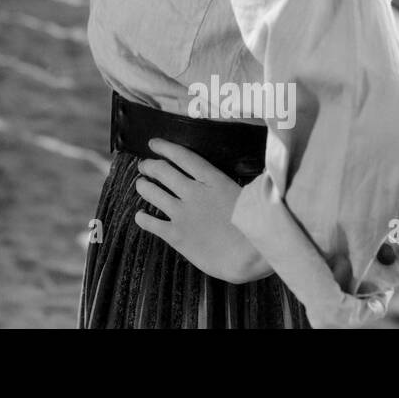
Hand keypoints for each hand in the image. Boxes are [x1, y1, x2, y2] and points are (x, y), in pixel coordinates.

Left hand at [133, 137, 271, 284]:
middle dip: (149, 166)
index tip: (153, 144)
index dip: (164, 147)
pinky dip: (142, 218)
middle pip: (162, 171)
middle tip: (143, 165)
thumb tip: (252, 169)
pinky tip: (141, 216)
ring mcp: (182, 213)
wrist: (253, 254)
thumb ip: (237, 181)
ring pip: (152, 192)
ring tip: (140, 185)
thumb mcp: (250, 193)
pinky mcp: (176, 235)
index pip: (182, 156)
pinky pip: (151, 222)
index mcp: (212, 179)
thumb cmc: (258, 225)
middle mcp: (193, 192)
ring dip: (143, 186)